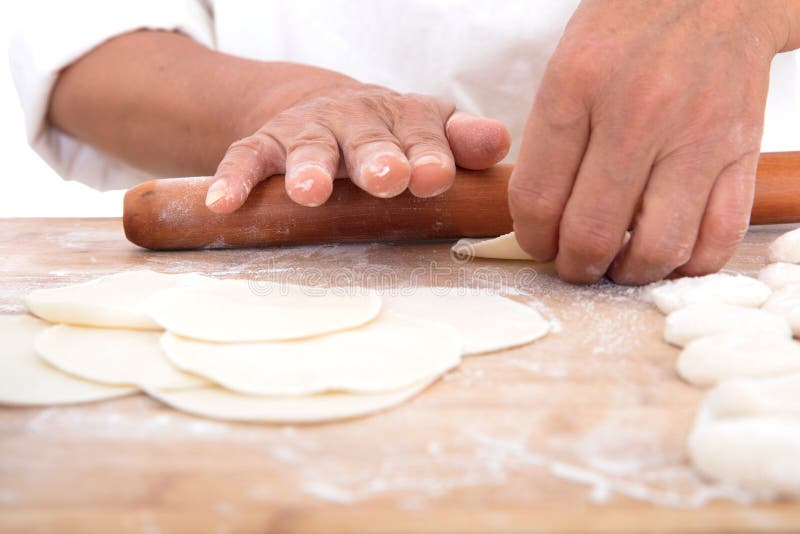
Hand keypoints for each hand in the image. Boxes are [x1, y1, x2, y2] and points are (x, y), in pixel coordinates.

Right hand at [205, 83, 509, 210]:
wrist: (322, 105)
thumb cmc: (388, 133)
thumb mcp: (428, 130)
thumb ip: (461, 140)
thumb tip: (500, 143)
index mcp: (405, 119)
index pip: (424, 135)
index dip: (430, 156)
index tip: (434, 179)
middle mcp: (357, 119)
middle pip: (368, 138)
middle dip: (376, 159)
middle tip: (386, 180)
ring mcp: (309, 130)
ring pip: (308, 146)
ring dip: (310, 168)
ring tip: (309, 192)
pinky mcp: (265, 142)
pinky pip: (247, 157)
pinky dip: (236, 179)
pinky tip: (224, 203)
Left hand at [509, 0, 794, 284]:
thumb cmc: (630, 30)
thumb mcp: (565, 66)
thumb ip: (549, 142)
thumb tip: (541, 219)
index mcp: (576, 86)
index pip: (537, 197)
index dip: (532, 239)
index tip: (538, 243)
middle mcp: (636, 113)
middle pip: (592, 233)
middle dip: (574, 266)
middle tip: (574, 265)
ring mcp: (695, 135)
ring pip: (658, 247)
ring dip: (630, 273)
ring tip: (618, 265)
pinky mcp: (740, 151)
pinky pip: (719, 236)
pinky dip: (689, 263)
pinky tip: (669, 254)